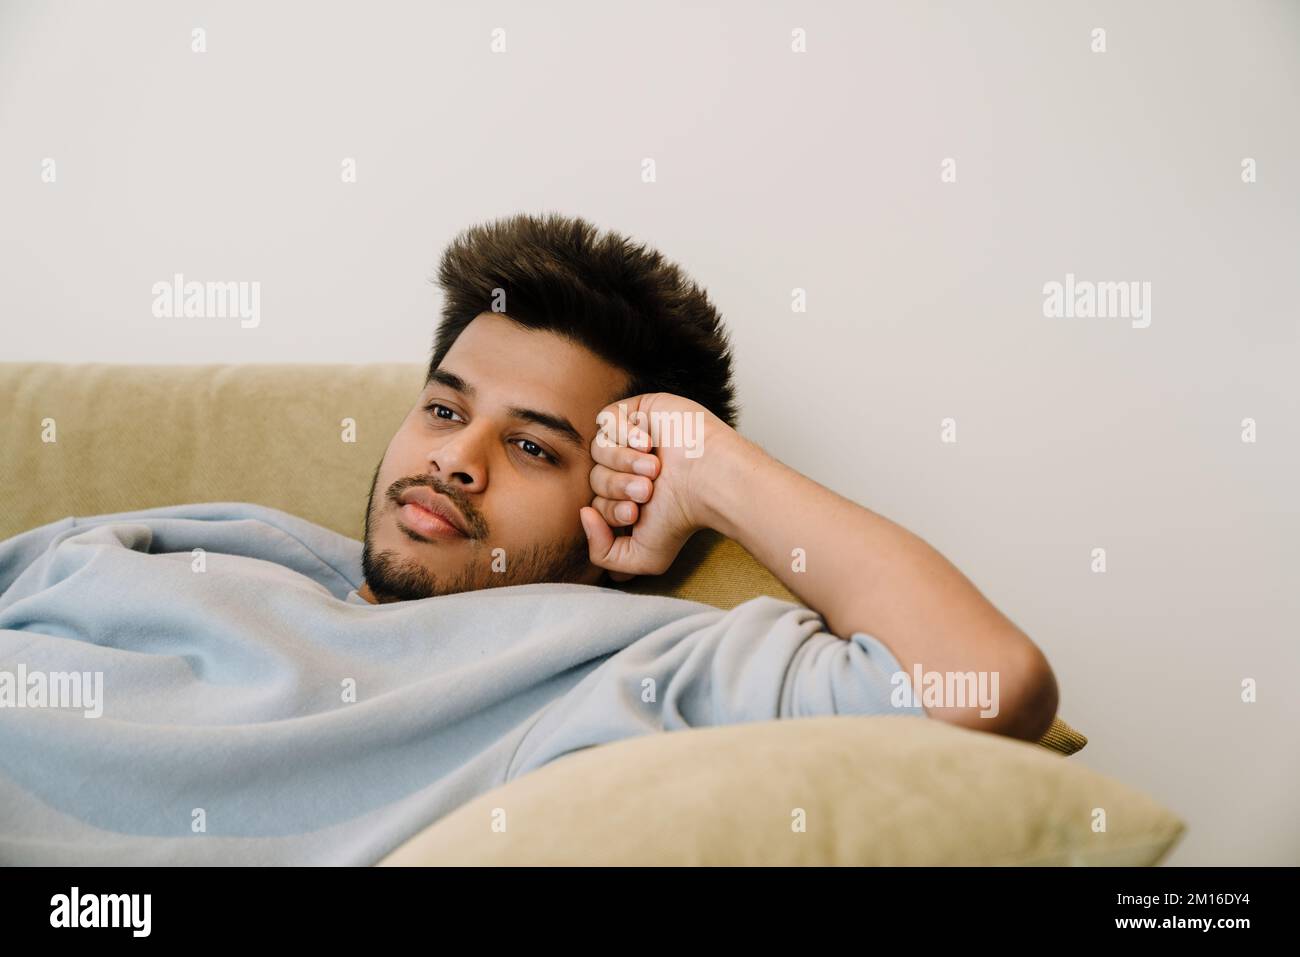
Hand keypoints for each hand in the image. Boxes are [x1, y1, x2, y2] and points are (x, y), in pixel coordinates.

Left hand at [579, 392, 735, 580]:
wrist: (709, 481)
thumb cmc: (683, 518)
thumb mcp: (642, 557)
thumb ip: (603, 552)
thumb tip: (583, 514)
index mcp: (630, 500)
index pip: (594, 503)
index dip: (608, 509)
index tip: (636, 512)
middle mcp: (630, 470)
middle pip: (595, 478)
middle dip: (618, 486)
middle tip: (647, 490)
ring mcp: (633, 439)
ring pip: (599, 449)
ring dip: (624, 461)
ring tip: (654, 468)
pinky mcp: (639, 411)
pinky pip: (605, 418)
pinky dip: (623, 432)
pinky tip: (648, 443)